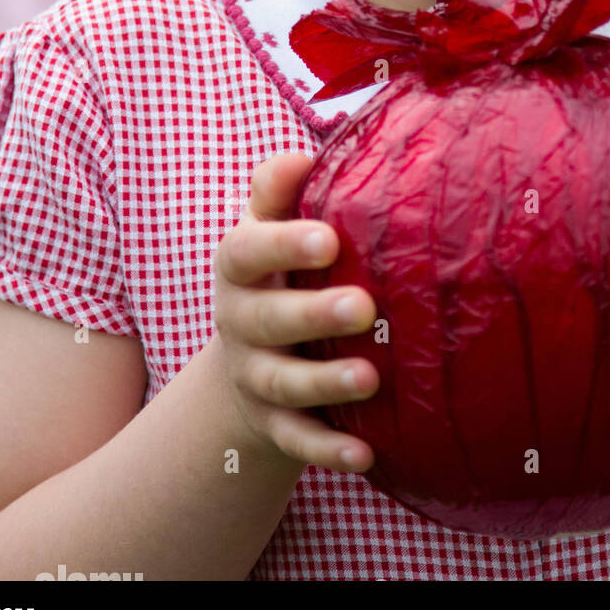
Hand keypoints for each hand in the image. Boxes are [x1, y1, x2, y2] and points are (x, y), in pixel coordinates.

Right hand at [212, 152, 378, 471]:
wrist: (249, 355)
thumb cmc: (279, 269)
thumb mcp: (269, 224)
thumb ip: (279, 189)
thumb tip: (301, 154)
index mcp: (240, 267)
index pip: (249, 251)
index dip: (284, 244)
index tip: (330, 238)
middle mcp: (240, 322)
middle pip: (267, 320)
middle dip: (313, 314)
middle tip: (363, 305)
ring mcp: (255, 376)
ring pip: (283, 384)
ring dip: (325, 383)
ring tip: (370, 377)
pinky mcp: (275, 425)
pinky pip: (297, 441)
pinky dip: (328, 450)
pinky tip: (365, 454)